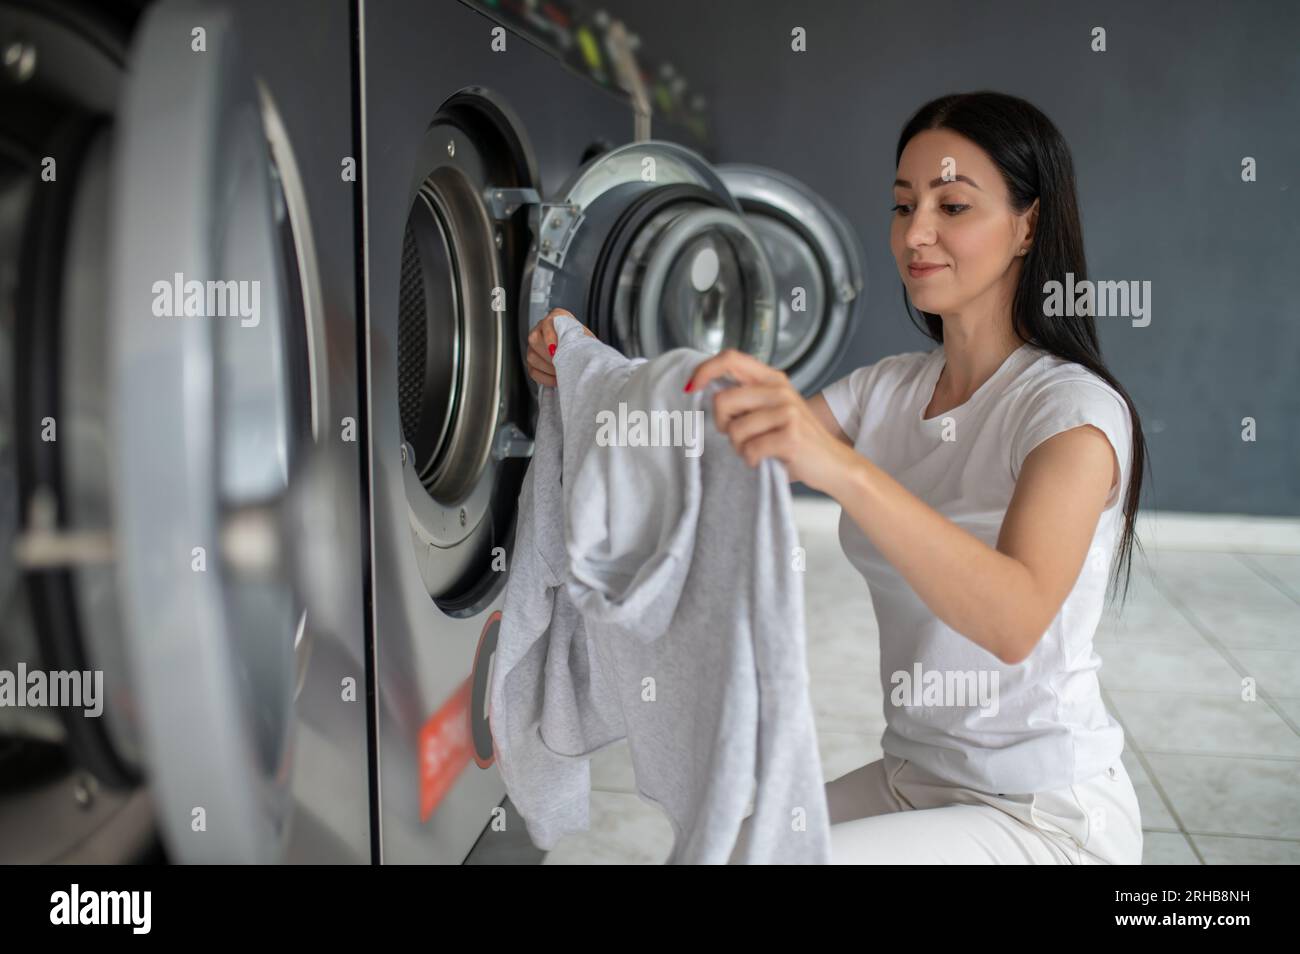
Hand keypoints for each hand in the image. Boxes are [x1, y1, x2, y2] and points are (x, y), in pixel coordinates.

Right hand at [526, 307, 596, 387]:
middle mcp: (543, 328)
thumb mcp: (587, 339)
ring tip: (561, 371)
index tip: (556, 350)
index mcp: (557, 317)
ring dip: (547, 368)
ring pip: (532, 356)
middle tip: (561, 363)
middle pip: (535, 340)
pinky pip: (532, 370)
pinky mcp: (533, 360)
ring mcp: (535, 344)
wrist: (585, 355)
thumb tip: (576, 350)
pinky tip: (556, 378)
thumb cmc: (585, 344)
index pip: (547, 323)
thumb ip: (579, 340)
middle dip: (549, 355)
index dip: (550, 337)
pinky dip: (544, 377)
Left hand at [684, 348, 851, 492]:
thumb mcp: (773, 408)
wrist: (833, 463)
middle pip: (722, 401)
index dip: (704, 370)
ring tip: (758, 449)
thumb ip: (746, 397)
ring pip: (734, 430)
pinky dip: (752, 461)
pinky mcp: (790, 436)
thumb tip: (703, 392)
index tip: (691, 387)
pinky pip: (750, 450)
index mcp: (772, 378)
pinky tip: (767, 459)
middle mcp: (779, 389)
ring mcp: (787, 411)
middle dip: (722, 425)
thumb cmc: (795, 438)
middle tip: (739, 436)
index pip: (730, 358)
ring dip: (740, 447)